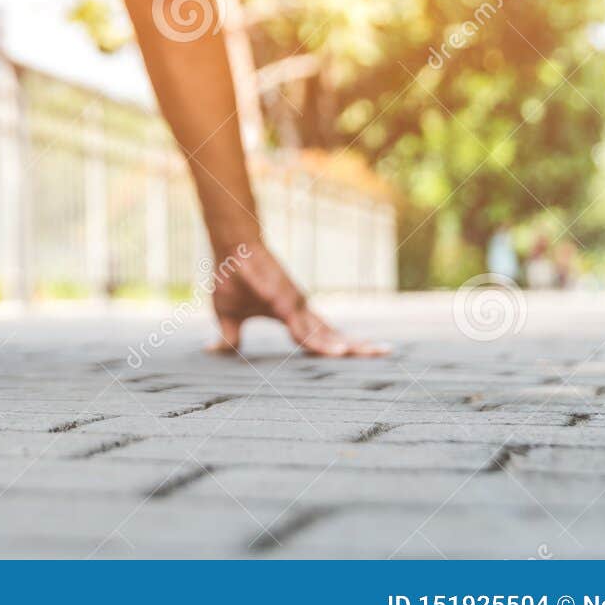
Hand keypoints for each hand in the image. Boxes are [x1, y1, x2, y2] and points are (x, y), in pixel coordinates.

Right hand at [207, 242, 387, 356]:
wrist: (231, 249)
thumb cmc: (232, 279)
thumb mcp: (228, 315)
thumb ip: (230, 336)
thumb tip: (217, 351)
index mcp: (291, 316)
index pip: (319, 336)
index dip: (337, 347)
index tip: (359, 355)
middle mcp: (300, 311)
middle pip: (333, 333)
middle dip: (359, 346)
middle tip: (387, 352)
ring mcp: (295, 305)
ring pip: (325, 333)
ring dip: (348, 346)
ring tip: (374, 354)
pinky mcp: (284, 301)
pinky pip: (304, 327)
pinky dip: (322, 342)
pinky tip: (338, 351)